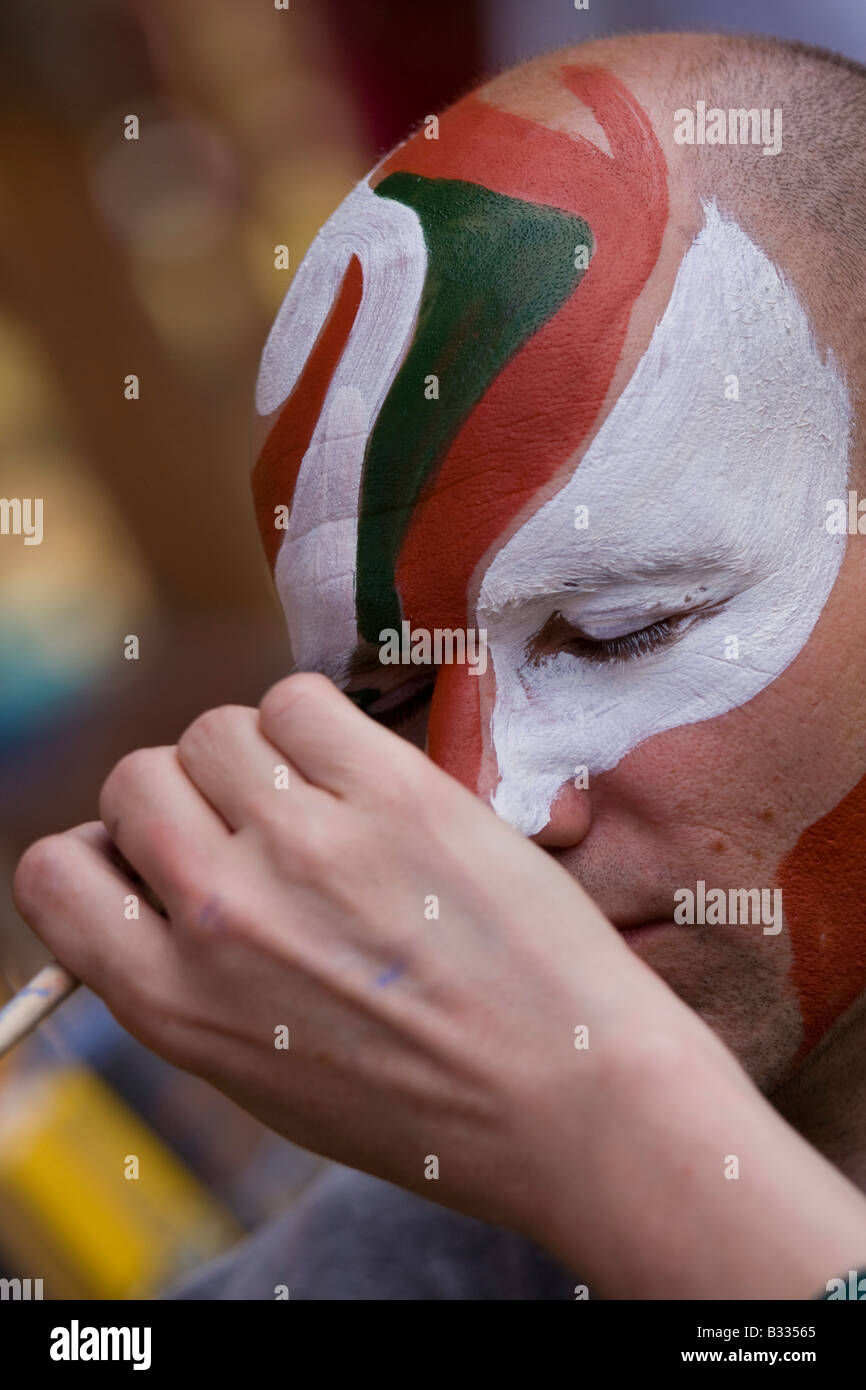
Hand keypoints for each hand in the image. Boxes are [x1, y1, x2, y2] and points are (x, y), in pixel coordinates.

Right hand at [12, 675, 689, 1232]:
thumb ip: (186, 976)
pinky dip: (319, 727)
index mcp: (174, 1005)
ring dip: (259, 759)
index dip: (104, 854)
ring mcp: (307, 846)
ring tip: (328, 810)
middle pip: (136, 780)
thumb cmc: (426, 1104)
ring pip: (217, 729)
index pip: (56, 873)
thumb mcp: (261, 1073)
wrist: (571, 1101)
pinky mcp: (394, 793)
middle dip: (187, 798)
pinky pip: (300, 700)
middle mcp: (221, 918)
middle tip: (261, 832)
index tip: (156, 860)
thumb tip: (149, 873)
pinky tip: (365, 778)